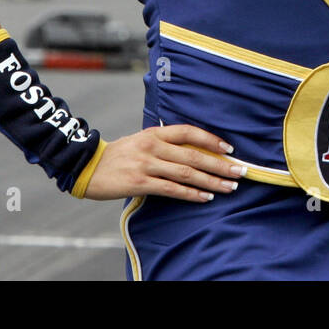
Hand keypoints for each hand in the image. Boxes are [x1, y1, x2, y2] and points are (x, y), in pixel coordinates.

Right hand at [82, 123, 243, 202]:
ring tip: (229, 187)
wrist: (87, 166)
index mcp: (155, 133)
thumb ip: (165, 143)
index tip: (230, 149)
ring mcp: (146, 164)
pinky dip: (191, 193)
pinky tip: (206, 197)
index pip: (190, 132)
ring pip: (186, 172)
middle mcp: (153, 146)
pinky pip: (171, 189)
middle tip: (240, 171)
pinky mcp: (139, 182)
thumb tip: (195, 150)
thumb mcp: (142, 141)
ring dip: (211, 180)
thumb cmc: (120, 155)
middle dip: (220, 164)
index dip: (211, 139)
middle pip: (194, 155)